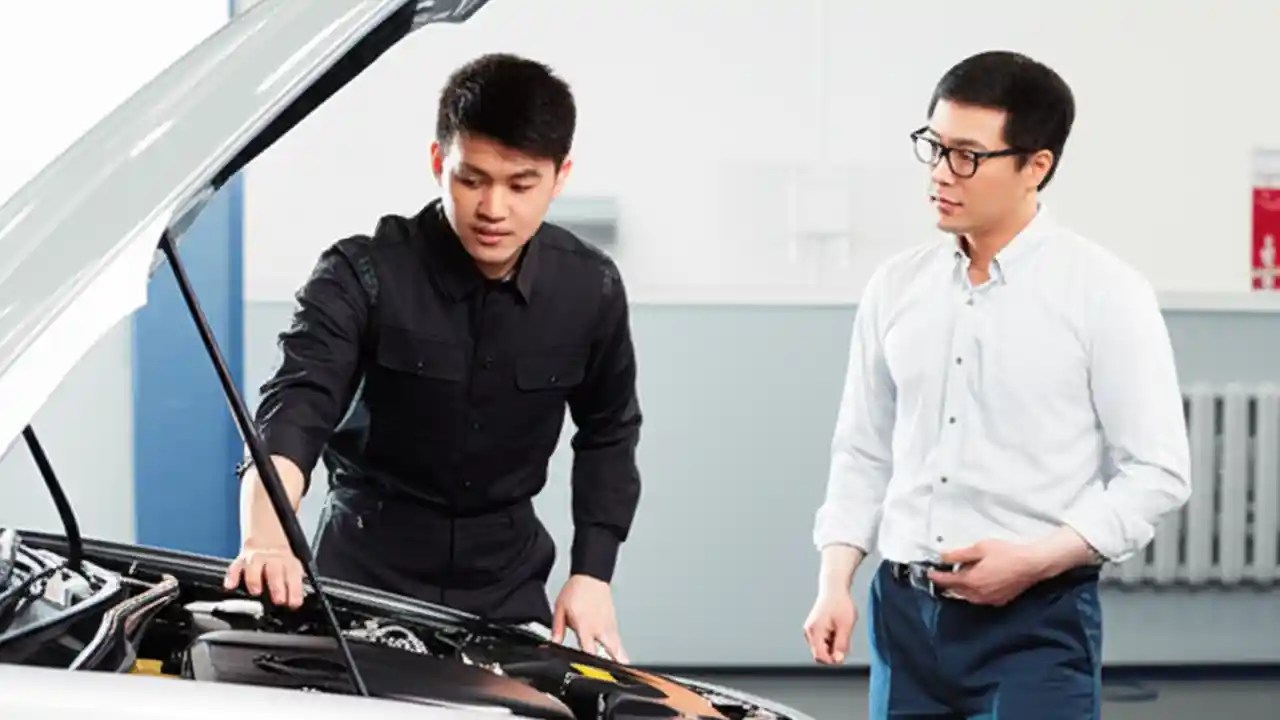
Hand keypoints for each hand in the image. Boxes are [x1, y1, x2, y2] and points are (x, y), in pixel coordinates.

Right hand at [223, 538, 305, 608]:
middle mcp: (272, 560)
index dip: (295, 591)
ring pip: (254, 567)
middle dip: (277, 586)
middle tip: (279, 600)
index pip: (293, 577)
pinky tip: (231, 585)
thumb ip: (294, 584)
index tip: (294, 604)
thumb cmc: (280, 559)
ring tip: (256, 592)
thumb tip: (295, 602)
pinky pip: (235, 567)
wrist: (266, 536)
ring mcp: (255, 559)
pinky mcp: (241, 560)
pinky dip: (232, 576)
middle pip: (275, 572)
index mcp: (288, 563)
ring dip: (255, 580)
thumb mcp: (293, 567)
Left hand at [551, 574, 628, 662]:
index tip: (590, 670)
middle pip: (612, 651)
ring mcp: (609, 625)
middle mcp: (600, 628)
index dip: (590, 662)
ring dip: (619, 657)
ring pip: (618, 646)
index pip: (589, 650)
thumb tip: (552, 643)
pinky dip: (618, 648)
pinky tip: (617, 655)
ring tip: (622, 668)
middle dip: (615, 663)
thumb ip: (557, 628)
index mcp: (585, 626)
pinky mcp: (613, 622)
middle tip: (616, 674)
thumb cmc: (576, 589)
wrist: (591, 576)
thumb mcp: (560, 608)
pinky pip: (617, 639)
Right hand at [802, 589, 855, 664]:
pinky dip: (831, 640)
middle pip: (820, 654)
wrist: (834, 588)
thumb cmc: (840, 603)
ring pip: (822, 648)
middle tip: (844, 639)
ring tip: (841, 630)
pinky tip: (837, 629)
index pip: (820, 656)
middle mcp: (809, 632)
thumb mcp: (845, 626)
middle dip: (833, 652)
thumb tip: (838, 660)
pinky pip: (822, 641)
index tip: (843, 657)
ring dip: (833, 645)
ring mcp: (810, 630)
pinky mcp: (814, 629)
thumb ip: (841, 645)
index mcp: (814, 631)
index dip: (832, 661)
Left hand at [927, 539, 1048, 605]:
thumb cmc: (1007, 553)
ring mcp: (990, 600)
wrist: (1032, 564)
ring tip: (962, 575)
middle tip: (944, 572)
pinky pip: (980, 598)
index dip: (936, 576)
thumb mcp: (980, 548)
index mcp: (971, 581)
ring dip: (961, 588)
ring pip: (968, 596)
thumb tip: (942, 557)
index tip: (929, 573)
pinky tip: (978, 582)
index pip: (948, 581)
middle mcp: (979, 594)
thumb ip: (958, 555)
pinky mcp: (1000, 601)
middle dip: (949, 582)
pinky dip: (974, 591)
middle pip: (956, 591)